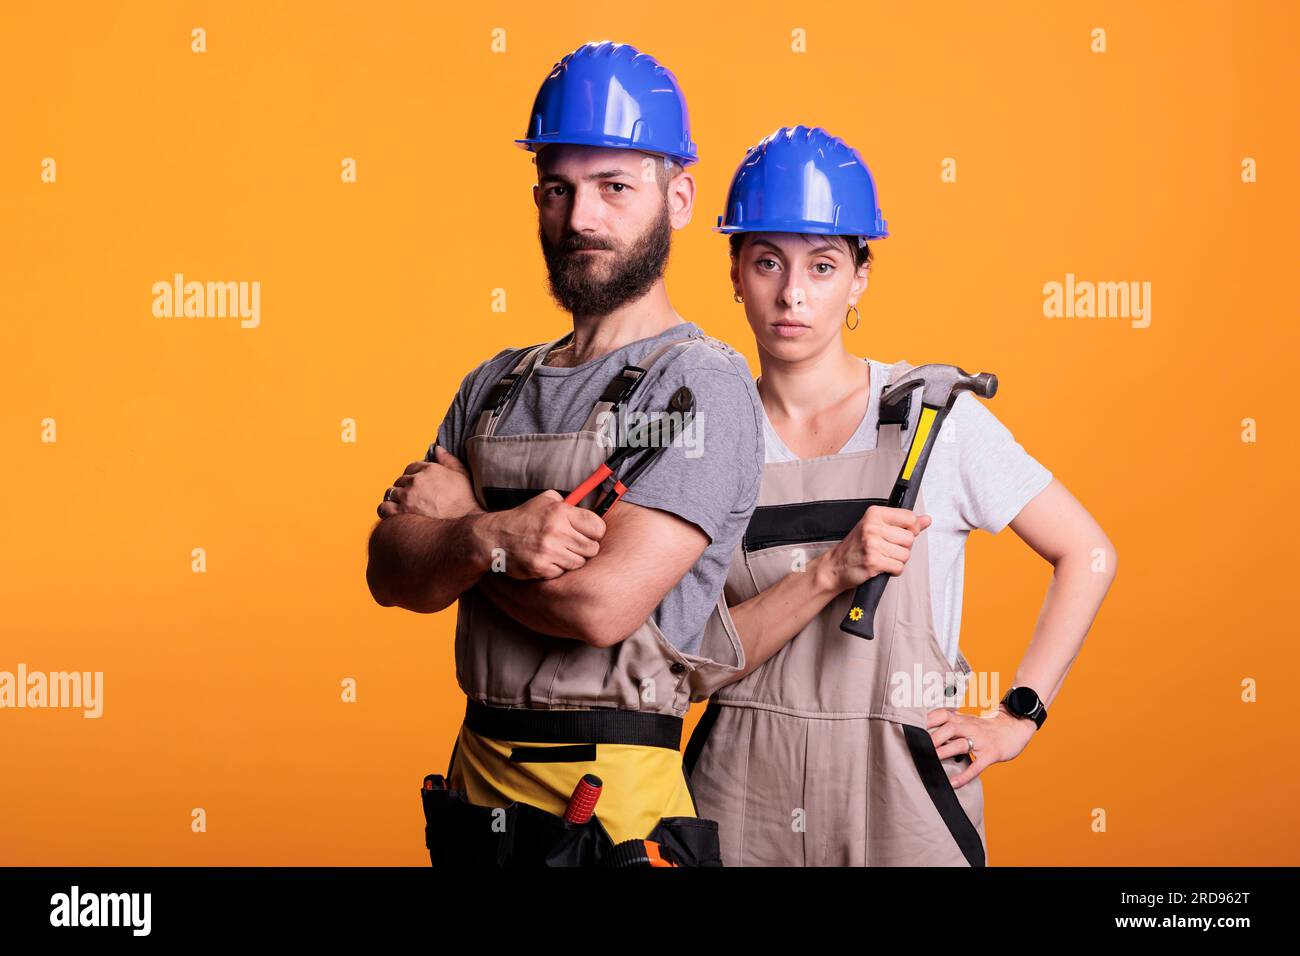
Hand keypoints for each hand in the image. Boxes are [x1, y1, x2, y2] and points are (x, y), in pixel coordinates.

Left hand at [377, 445, 479, 519]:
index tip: (418, 487)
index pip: (411, 468)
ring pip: (390, 493)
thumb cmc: (467, 502)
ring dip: (395, 500)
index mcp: (429, 469)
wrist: (466, 525)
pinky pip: (384, 508)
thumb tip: (437, 448)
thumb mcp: (463, 475)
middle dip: (405, 489)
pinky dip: (387, 511)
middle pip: (400, 481)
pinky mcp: (400, 513)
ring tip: (403, 508)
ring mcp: (407, 497)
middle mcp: (416, 481)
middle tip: (414, 501)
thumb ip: (449, 460)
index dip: (413, 478)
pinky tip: (395, 516)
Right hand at [478, 490, 606, 579]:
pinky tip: (546, 560)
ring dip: (571, 560)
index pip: (598, 528)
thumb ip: (569, 503)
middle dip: (584, 548)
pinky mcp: (541, 568)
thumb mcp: (545, 500)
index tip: (587, 534)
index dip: (594, 533)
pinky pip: (562, 573)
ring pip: (579, 563)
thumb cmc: (524, 518)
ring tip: (557, 553)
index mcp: (561, 512)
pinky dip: (556, 569)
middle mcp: (556, 531)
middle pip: (592, 548)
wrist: (495, 537)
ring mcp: (549, 551)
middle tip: (571, 546)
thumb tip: (591, 510)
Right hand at [817, 505, 931, 592]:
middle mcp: (872, 527)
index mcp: (874, 514)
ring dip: (898, 560)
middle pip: (909, 538)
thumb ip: (903, 523)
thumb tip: (926, 519)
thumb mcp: (877, 527)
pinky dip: (893, 570)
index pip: (909, 518)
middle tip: (888, 549)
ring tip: (883, 557)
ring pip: (905, 555)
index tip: (903, 534)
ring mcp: (872, 544)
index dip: (912, 529)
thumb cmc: (856, 546)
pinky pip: (898, 567)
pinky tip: (882, 566)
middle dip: (903, 548)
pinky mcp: (873, 561)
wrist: (836, 566)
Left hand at [926, 704, 1037, 787]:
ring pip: (960, 745)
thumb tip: (927, 731)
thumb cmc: (987, 727)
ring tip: (930, 764)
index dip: (926, 720)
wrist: (1016, 726)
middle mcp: (970, 727)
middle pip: (949, 728)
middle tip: (917, 748)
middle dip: (933, 738)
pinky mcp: (991, 754)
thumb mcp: (969, 720)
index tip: (910, 728)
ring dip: (944, 753)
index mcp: (963, 719)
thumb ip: (951, 724)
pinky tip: (953, 784)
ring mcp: (982, 741)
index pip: (942, 714)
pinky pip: (977, 765)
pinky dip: (965, 775)